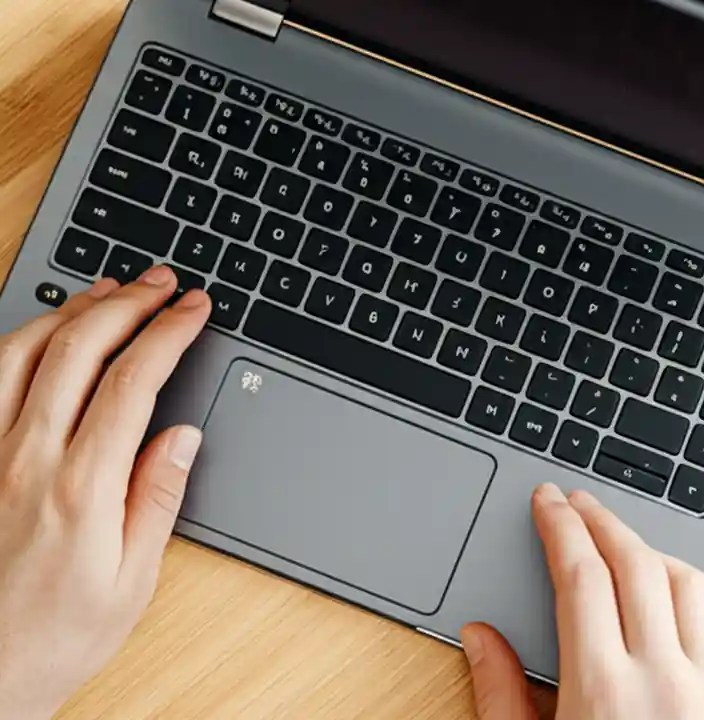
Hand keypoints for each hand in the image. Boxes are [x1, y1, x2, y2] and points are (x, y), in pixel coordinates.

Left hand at [0, 267, 209, 718]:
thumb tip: (180, 434)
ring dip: (70, 310)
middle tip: (161, 282)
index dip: (168, 332)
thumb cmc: (56, 636)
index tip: (194, 308)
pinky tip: (44, 333)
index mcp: (81, 489)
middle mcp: (25, 460)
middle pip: (76, 349)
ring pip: (21, 351)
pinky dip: (18, 340)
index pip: (131, 381)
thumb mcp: (132, 581)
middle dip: (126, 302)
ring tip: (110, 290)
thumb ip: (157, 498)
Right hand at [461, 484, 703, 718]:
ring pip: (694, 587)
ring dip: (658, 557)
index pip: (580, 577)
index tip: (548, 502)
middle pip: (637, 565)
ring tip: (628, 550)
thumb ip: (501, 696)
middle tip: (579, 503)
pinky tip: (683, 614)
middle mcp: (664, 681)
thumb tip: (480, 637)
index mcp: (601, 690)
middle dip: (604, 522)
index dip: (561, 527)